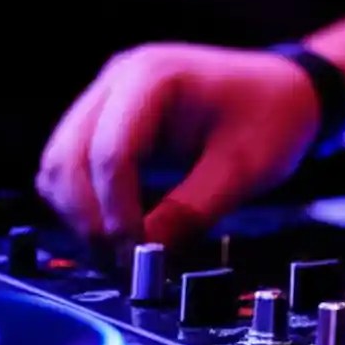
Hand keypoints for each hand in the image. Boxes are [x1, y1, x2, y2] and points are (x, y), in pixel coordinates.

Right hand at [37, 43, 318, 248]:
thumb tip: (146, 260)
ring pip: (59, 165)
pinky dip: (83, 204)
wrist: (286, 90)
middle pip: (68, 158)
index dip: (116, 213)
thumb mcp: (242, 170)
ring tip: (115, 257)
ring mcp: (105, 100)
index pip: (110, 153)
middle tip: (119, 266)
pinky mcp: (106, 122)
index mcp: (151, 78)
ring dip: (79, 215)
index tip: (135, 256)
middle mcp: (116, 81)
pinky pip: (72, 167)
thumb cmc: (272, 117)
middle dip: (89, 220)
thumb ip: (191, 214)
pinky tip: (111, 234)